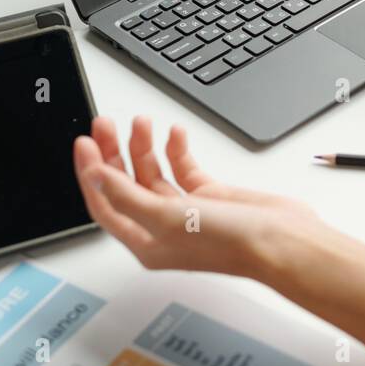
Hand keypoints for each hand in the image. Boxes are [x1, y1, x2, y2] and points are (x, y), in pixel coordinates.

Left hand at [73, 116, 324, 281]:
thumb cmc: (231, 243)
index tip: (84, 143)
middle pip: (126, 184)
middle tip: (106, 125)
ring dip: (145, 146)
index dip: (91, 173)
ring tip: (141, 122)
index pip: (105, 204)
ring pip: (154, 172)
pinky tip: (176, 134)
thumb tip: (95, 177)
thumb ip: (128, 196)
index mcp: (146, 242)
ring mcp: (186, 210)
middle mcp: (162, 227)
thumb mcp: (169, 217)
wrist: (279, 241)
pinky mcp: (209, 196)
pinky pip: (183, 168)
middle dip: (113, 153)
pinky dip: (177, 149)